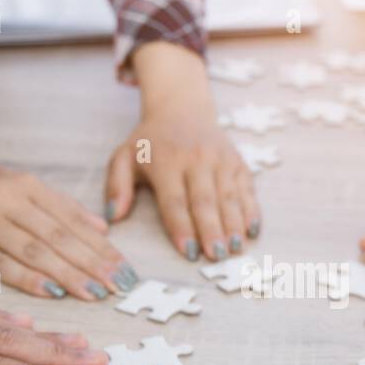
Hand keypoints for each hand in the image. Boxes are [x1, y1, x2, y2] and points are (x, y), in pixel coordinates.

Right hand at [0, 95, 135, 299]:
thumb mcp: (15, 183)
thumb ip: (58, 205)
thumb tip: (102, 229)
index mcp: (24, 184)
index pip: (72, 220)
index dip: (101, 246)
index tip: (126, 269)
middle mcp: (6, 199)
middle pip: (58, 235)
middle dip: (94, 263)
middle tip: (121, 286)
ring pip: (34, 250)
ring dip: (69, 273)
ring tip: (97, 292)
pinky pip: (0, 264)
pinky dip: (29, 278)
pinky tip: (54, 292)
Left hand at [107, 42, 259, 260]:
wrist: (182, 109)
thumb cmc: (150, 142)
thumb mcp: (124, 157)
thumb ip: (116, 186)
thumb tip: (113, 216)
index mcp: (166, 162)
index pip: (174, 201)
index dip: (182, 228)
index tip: (188, 252)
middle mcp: (196, 159)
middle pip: (205, 201)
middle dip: (212, 230)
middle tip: (216, 256)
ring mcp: (220, 160)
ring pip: (229, 197)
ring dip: (234, 225)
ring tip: (235, 249)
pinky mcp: (238, 162)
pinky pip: (247, 189)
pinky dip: (251, 211)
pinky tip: (251, 231)